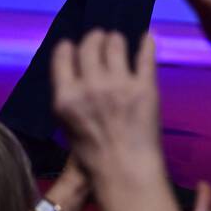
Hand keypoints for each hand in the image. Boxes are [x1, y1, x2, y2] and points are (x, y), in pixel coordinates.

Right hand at [51, 31, 162, 179]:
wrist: (125, 172)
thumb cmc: (93, 154)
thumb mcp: (66, 123)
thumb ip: (69, 94)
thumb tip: (75, 69)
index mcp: (66, 96)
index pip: (63, 52)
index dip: (70, 47)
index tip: (76, 48)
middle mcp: (90, 85)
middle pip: (90, 42)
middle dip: (96, 38)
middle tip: (101, 41)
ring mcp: (118, 84)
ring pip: (115, 42)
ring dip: (117, 39)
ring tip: (120, 45)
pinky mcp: (144, 86)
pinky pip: (145, 54)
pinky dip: (147, 42)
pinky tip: (146, 37)